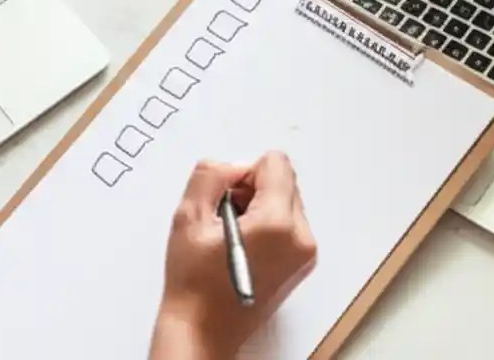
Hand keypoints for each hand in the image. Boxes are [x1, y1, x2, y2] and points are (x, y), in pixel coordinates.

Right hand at [150, 152, 316, 358]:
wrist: (203, 330)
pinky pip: (289, 224)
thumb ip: (210, 176)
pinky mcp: (301, 265)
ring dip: (260, 208)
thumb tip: (231, 167)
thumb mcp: (188, 217)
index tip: (226, 197)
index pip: (276, 164)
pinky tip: (243, 248)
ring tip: (232, 238)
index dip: (244, 173)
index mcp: (277, 224)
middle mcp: (301, 238)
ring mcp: (305, 254)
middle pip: (285, 182)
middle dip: (254, 190)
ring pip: (287, 201)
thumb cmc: (195, 285)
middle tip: (225, 220)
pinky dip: (267, 227)